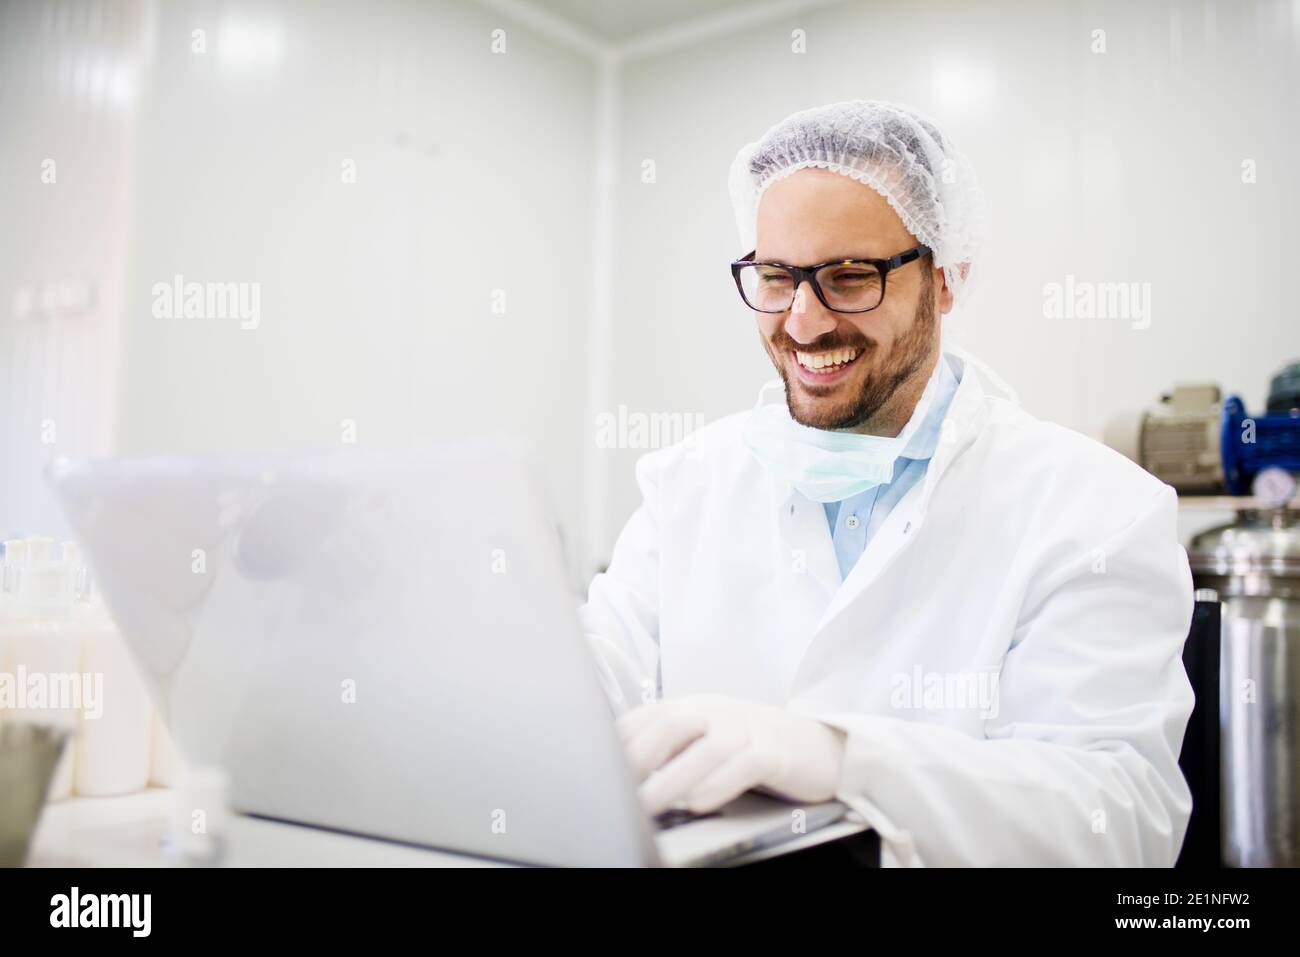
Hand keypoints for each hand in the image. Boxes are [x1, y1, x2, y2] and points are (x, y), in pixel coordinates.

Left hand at [617, 693, 846, 815]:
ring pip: (707, 748)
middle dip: (640, 755)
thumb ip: (669, 747)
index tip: (596, 768)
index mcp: (696, 707)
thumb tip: (620, 769)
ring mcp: (748, 730)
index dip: (620, 740)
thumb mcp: (707, 736)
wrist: (817, 745)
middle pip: (673, 722)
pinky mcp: (775, 753)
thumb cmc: (753, 744)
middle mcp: (719, 712)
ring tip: (648, 804)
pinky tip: (698, 802)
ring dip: (672, 778)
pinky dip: (719, 783)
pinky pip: (745, 765)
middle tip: (615, 787)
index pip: (649, 716)